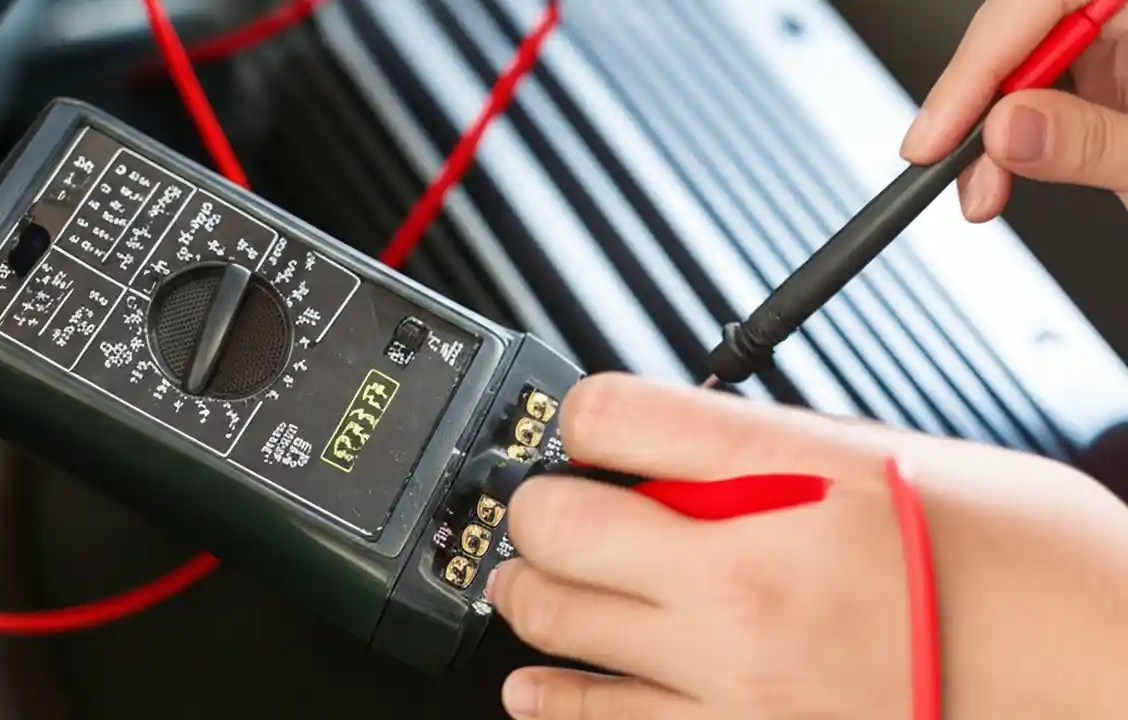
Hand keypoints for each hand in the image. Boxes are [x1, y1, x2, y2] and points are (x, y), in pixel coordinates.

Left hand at [488, 373, 1127, 718]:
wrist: (1102, 678)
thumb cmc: (1030, 570)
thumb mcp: (901, 462)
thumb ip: (769, 453)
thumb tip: (677, 450)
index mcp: (791, 480)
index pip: (610, 414)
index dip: (580, 414)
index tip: (582, 429)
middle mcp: (747, 579)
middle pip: (554, 521)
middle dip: (537, 503)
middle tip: (550, 502)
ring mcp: (734, 677)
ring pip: (553, 619)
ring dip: (532, 588)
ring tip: (539, 578)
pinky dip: (550, 692)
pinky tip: (539, 681)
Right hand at [901, 0, 1127, 219]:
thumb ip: (1088, 141)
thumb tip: (1007, 130)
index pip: (1038, 3)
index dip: (978, 62)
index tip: (939, 130)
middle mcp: (1124, 18)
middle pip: (1016, 32)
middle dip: (972, 104)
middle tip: (946, 165)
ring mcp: (1116, 46)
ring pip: (1015, 65)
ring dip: (982, 133)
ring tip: (979, 190)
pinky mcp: (1102, 78)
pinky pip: (1034, 91)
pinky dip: (1004, 139)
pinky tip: (995, 173)